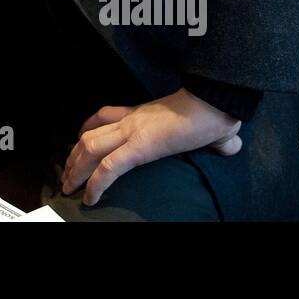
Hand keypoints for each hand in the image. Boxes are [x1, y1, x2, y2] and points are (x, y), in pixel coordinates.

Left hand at [60, 88, 241, 204]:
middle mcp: (132, 119)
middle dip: (74, 155)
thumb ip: (216, 138)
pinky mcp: (140, 147)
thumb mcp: (210, 125)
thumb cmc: (215, 109)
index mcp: (143, 112)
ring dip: (76, 169)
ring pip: (91, 148)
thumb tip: (232, 145)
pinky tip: (90, 197)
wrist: (215, 100)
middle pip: (90, 134)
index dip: (87, 127)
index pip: (105, 114)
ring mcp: (133, 132)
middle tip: (66, 174)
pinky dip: (95, 184)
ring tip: (69, 188)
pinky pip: (109, 167)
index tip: (78, 140)